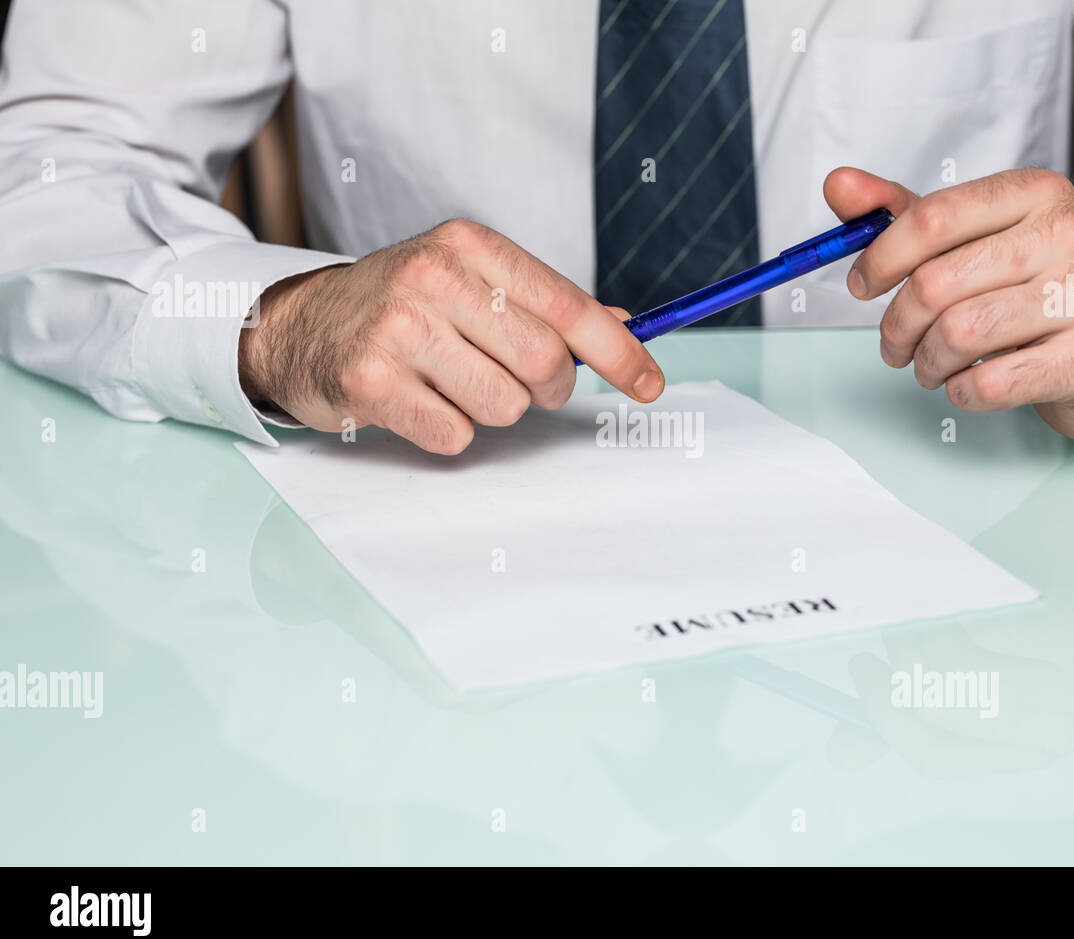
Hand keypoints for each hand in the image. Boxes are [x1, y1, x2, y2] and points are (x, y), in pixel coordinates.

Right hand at [238, 219, 663, 453]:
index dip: (620, 352)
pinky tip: (418, 402)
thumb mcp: (471, 282)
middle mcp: (433, 277)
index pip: (568, 305)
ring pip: (504, 406)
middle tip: (522, 387)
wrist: (301, 327)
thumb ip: (546, 305)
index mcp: (470, 246)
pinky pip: (454, 435)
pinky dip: (448, 432)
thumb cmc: (402, 307)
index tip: (650, 384)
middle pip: (544, 364)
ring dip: (492, 410)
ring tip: (452, 384)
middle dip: (546, 390)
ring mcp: (398, 329)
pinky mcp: (370, 381)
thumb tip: (627, 328)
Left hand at [824, 167, 1073, 438]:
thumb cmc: (1026, 290)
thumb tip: (838, 185)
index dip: (880, 258)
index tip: (862, 285)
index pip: (932, 218)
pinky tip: (969, 383)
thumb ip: (901, 213)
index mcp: (1035, 192)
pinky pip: (990, 383)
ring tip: (930, 365)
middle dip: (897, 324)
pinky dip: (961, 391)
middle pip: (935, 283)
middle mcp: (1068, 233)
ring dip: (926, 362)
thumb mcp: (967, 240)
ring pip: (957, 335)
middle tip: (894, 345)